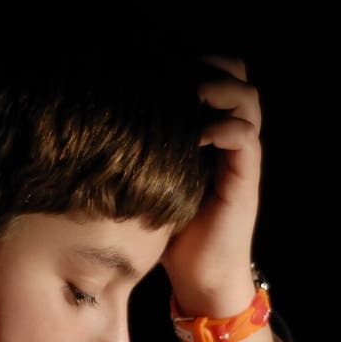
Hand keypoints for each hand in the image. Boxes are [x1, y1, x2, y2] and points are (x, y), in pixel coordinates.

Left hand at [162, 55, 261, 317]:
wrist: (200, 278)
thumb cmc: (170, 236)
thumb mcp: (151, 185)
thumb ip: (140, 155)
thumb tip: (93, 135)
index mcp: (210, 135)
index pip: (218, 77)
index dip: (196, 63)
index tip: (160, 67)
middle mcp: (230, 140)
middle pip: (238, 76)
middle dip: (210, 67)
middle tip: (177, 76)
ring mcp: (240, 158)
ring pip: (247, 100)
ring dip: (218, 91)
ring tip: (187, 100)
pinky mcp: (244, 180)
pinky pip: (243, 137)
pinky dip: (221, 129)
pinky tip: (194, 138)